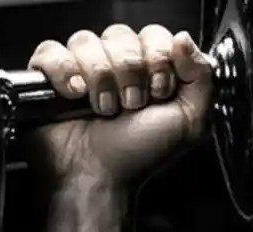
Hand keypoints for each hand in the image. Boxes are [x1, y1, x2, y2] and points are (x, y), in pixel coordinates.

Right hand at [26, 25, 213, 189]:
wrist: (100, 176)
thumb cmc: (142, 153)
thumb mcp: (191, 120)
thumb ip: (202, 76)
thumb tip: (184, 39)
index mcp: (153, 68)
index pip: (155, 35)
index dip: (158, 59)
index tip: (160, 92)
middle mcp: (118, 64)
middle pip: (121, 34)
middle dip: (130, 74)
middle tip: (132, 105)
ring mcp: (83, 67)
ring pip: (87, 41)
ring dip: (101, 80)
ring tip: (105, 109)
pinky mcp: (50, 74)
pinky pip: (52, 51)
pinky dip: (65, 74)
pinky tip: (74, 96)